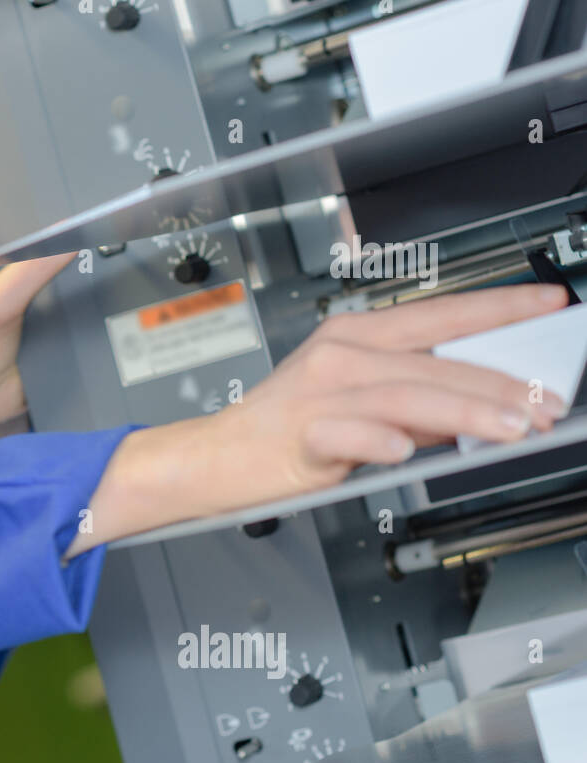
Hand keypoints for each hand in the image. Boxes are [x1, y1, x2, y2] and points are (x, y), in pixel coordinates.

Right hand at [205, 282, 569, 509]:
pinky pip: (348, 434)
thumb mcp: (357, 403)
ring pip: (406, 393)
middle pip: (433, 360)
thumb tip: (479, 406)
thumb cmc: (283, 428)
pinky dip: (380, 440)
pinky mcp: (300, 434)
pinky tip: (407, 452)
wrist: (214, 457)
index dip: (498, 308)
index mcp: (355, 336)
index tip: (548, 305)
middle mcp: (339, 355)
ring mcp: (319, 393)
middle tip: (546, 402)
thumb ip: (416, 402)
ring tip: (512, 428)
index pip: (440, 314)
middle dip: (500, 381)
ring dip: (466, 410)